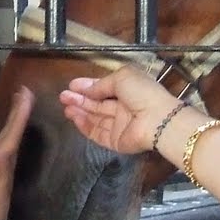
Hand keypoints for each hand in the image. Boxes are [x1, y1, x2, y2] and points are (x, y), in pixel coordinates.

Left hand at [0, 85, 33, 219]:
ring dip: (14, 123)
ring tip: (22, 108)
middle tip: (24, 93)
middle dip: (16, 112)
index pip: (9, 133)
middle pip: (6, 132)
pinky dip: (13, 139)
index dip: (18, 114)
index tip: (26, 93)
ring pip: (6, 139)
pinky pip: (7, 150)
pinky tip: (16, 140)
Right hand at [57, 66, 177, 154]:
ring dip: (80, 112)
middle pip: (98, 105)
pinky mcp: (115, 141)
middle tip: (63, 96)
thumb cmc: (141, 92)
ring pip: (96, 119)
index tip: (71, 85)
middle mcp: (123, 108)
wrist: (157, 120)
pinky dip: (85, 126)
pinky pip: (97, 134)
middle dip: (80, 99)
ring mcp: (119, 126)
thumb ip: (101, 84)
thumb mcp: (121, 77)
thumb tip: (85, 89)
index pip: (105, 88)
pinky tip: (74, 118)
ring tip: (65, 107)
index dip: (88, 86)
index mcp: (128, 91)